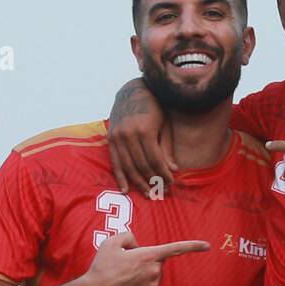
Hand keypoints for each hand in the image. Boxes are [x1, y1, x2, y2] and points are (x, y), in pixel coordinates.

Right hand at [79, 231, 208, 285]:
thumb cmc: (102, 267)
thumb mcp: (111, 241)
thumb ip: (128, 235)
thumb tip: (137, 245)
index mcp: (149, 255)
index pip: (176, 248)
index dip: (193, 246)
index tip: (208, 246)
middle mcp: (155, 272)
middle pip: (157, 261)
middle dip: (145, 260)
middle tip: (125, 264)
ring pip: (153, 274)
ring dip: (142, 273)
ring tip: (122, 276)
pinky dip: (140, 285)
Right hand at [108, 79, 175, 193]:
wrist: (133, 91)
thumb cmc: (155, 108)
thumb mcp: (164, 125)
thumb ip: (167, 148)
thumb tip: (174, 169)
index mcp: (145, 130)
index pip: (155, 160)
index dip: (163, 174)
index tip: (171, 183)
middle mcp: (129, 134)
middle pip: (142, 165)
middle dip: (153, 180)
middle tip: (162, 192)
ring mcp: (118, 137)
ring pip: (129, 166)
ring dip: (139, 182)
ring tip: (148, 194)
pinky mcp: (110, 139)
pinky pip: (115, 162)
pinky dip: (120, 177)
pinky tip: (126, 189)